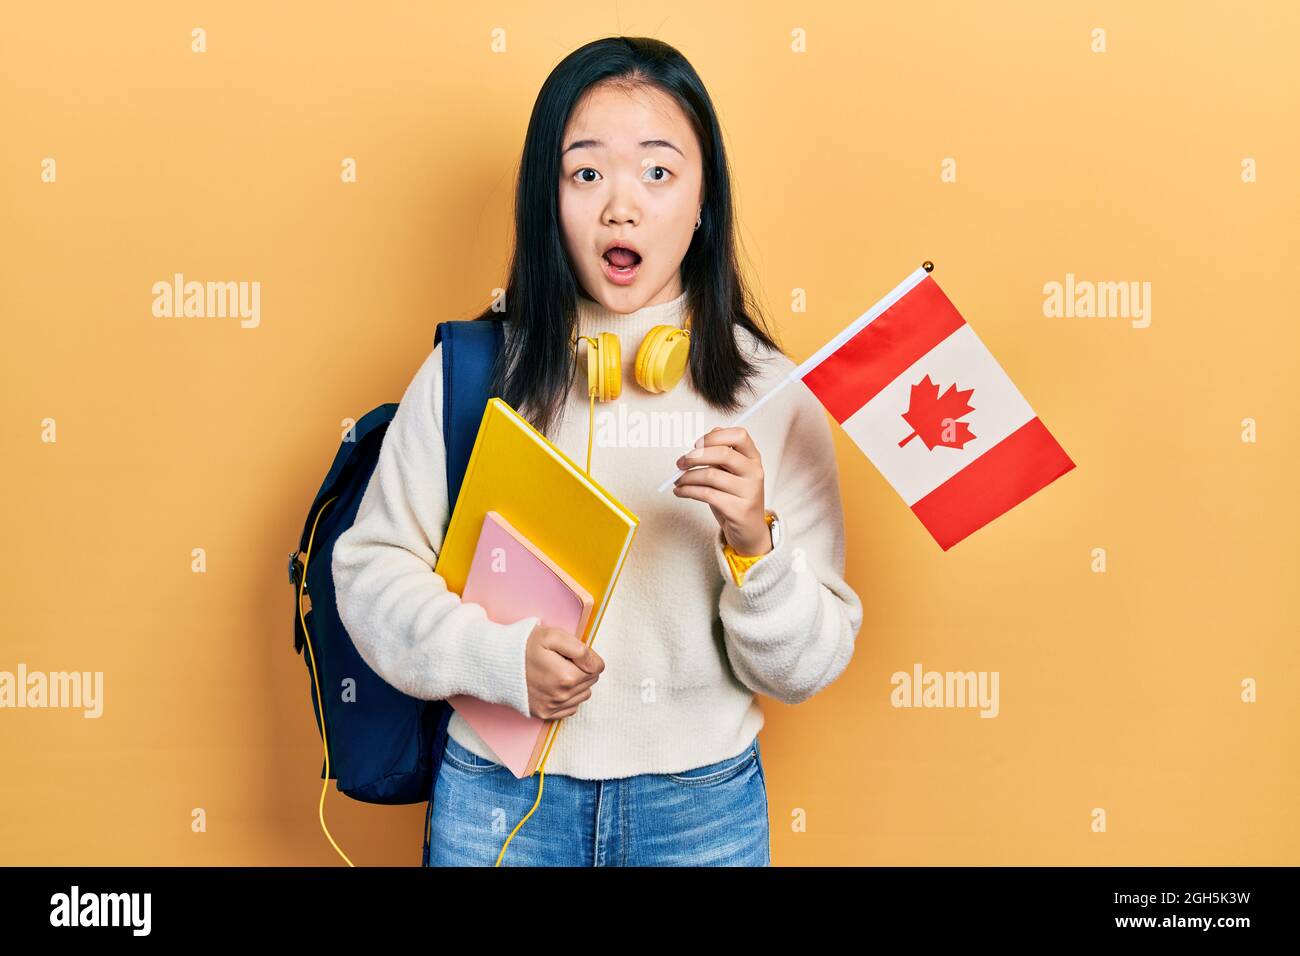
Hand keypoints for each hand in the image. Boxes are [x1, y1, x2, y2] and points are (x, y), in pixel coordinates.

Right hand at [524, 624, 603, 719]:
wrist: (495, 664)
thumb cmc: (523, 646)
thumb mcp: (552, 636)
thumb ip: (580, 649)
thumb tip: (596, 664)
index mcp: (567, 677)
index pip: (597, 668)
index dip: (587, 657)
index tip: (571, 652)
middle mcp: (562, 696)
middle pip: (590, 682)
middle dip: (582, 669)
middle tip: (561, 660)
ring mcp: (553, 707)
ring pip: (583, 695)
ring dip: (576, 683)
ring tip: (556, 671)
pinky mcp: (544, 714)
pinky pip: (570, 708)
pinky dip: (567, 697)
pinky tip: (553, 685)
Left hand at [673, 426, 770, 555]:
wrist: (749, 531)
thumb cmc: (735, 498)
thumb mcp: (731, 473)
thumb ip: (722, 455)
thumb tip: (704, 439)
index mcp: (753, 458)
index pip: (739, 435)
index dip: (714, 437)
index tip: (696, 445)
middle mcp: (754, 472)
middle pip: (723, 453)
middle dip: (695, 456)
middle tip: (680, 462)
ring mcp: (749, 492)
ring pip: (711, 475)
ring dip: (687, 477)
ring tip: (678, 481)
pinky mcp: (739, 510)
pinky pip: (707, 495)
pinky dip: (688, 491)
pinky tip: (681, 492)